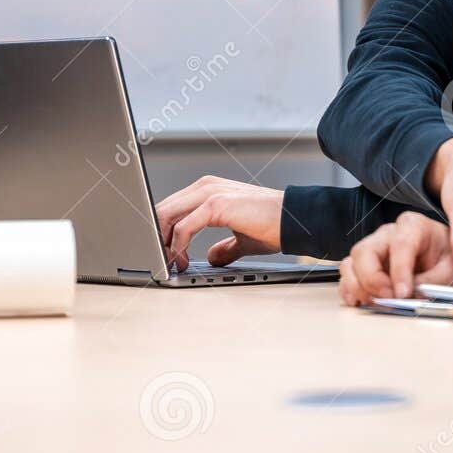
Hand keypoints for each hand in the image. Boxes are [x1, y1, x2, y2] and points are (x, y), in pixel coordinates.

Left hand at [153, 175, 282, 271]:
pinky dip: (177, 247)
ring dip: (164, 245)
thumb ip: (225, 246)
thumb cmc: (275, 226)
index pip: (170, 209)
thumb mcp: (243, 239)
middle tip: (166, 263)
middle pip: (161, 211)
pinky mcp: (216, 205)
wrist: (295, 221)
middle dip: (158, 240)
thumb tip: (211, 257)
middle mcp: (206, 187)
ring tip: (173, 265)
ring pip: (166, 217)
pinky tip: (183, 261)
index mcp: (209, 190)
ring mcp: (210, 193)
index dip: (162, 233)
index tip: (166, 256)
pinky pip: (183, 228)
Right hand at [337, 213, 452, 306]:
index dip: (399, 271)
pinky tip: (359, 301)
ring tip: (374, 303)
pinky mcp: (366, 265)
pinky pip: (348, 275)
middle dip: (372, 279)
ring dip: (358, 286)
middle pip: (365, 251)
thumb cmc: (451, 259)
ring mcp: (375, 249)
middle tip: (387, 299)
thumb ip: (432, 282)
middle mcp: (389, 234)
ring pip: (351, 263)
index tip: (403, 293)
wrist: (450, 262)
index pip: (400, 244)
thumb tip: (408, 296)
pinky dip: (349, 290)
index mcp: (414, 226)